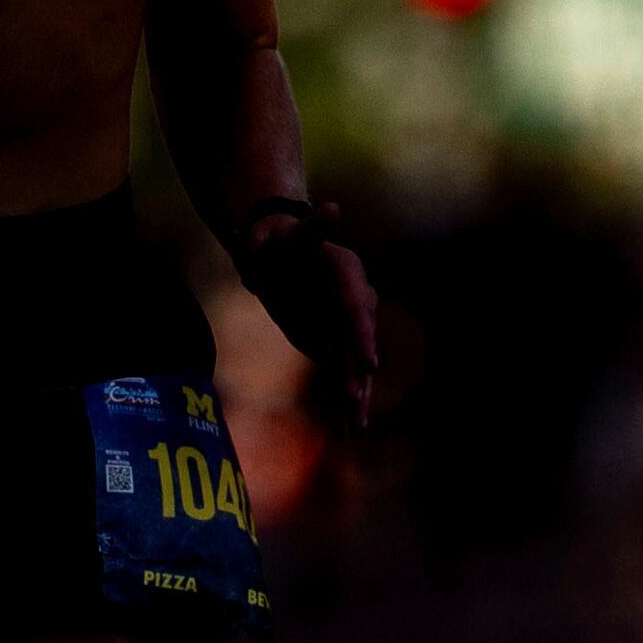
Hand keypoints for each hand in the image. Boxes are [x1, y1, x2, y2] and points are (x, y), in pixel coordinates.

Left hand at [244, 207, 377, 431]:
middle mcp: (355, 303)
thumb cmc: (276, 242)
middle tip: (356, 402)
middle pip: (360, 342)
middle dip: (359, 375)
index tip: (368, 363)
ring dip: (355, 398)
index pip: (359, 308)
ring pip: (355, 366)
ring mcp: (346, 326)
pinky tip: (344, 432)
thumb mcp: (286, 237)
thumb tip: (332, 210)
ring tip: (353, 430)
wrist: (274, 257)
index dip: (364, 336)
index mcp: (348, 275)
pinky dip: (344, 402)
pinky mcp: (334, 344)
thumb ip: (310, 230)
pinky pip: (342, 376)